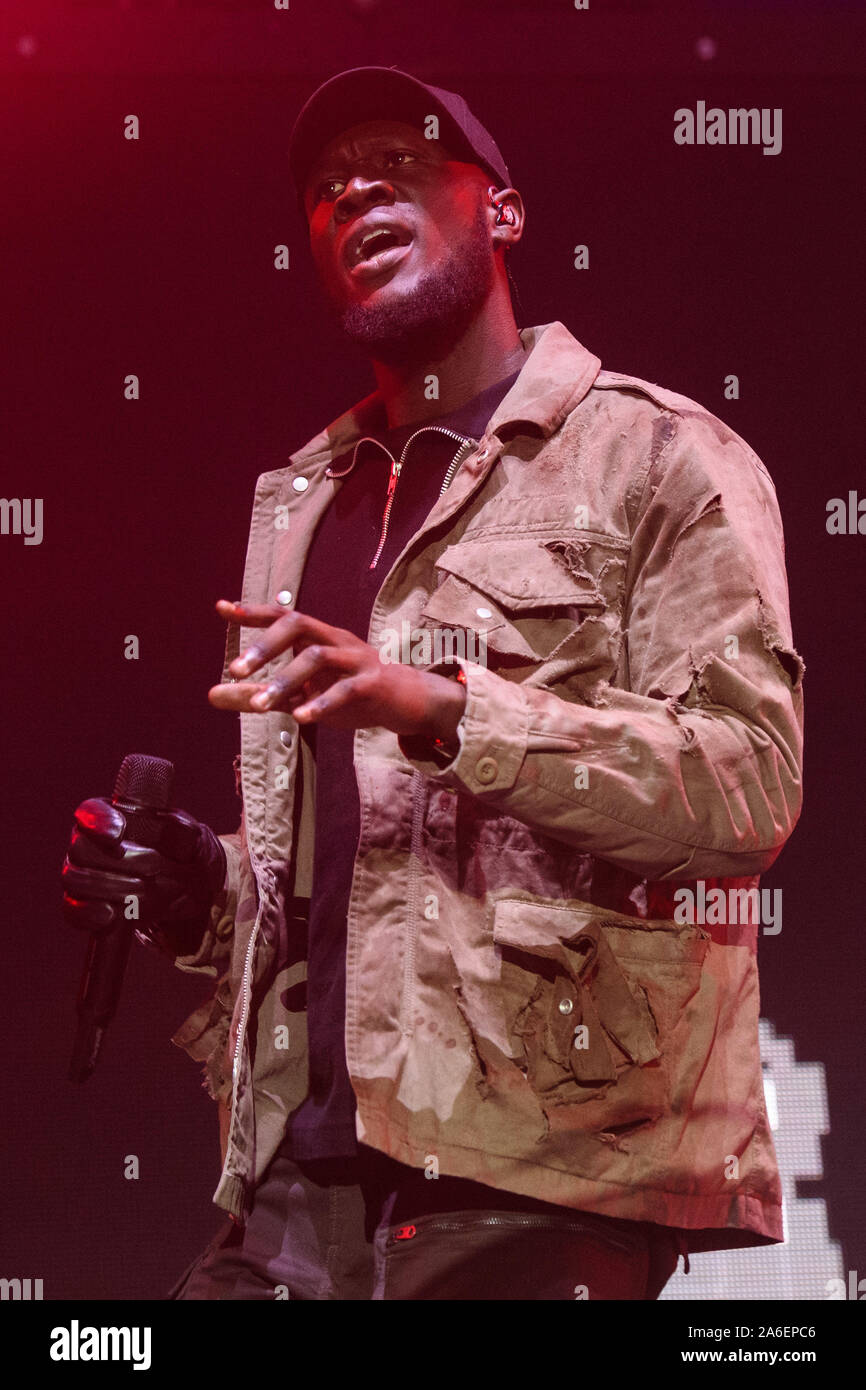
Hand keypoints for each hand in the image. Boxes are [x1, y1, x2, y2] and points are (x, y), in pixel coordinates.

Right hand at [61, 797, 226, 958]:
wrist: (183, 892)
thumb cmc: (180, 857)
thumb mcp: (190, 840)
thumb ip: (184, 831)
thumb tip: (175, 829)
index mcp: (111, 819)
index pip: (90, 812)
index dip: (99, 821)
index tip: (118, 835)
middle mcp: (88, 844)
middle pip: (81, 849)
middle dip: (121, 861)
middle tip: (154, 868)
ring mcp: (80, 876)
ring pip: (75, 878)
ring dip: (113, 887)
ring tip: (145, 891)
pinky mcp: (82, 907)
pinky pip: (73, 910)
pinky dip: (89, 913)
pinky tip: (110, 916)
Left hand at [208, 600, 465, 742]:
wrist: (404, 704)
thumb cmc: (347, 693)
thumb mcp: (298, 694)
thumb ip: (255, 695)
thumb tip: (210, 695)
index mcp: (317, 636)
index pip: (282, 616)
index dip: (253, 611)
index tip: (221, 608)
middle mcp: (335, 639)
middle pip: (298, 624)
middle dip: (265, 645)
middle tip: (236, 669)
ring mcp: (356, 659)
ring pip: (317, 657)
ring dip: (286, 680)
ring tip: (261, 705)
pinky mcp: (372, 684)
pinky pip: (345, 690)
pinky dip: (321, 703)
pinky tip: (300, 718)